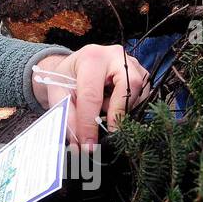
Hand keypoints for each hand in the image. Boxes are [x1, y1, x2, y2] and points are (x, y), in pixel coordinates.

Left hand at [32, 45, 149, 147]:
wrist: (75, 67)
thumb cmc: (66, 79)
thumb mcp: (58, 94)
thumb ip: (68, 117)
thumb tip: (79, 145)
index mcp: (91, 58)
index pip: (92, 95)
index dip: (90, 124)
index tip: (88, 146)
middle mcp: (116, 56)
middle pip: (129, 85)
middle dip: (119, 113)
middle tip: (110, 134)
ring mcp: (132, 63)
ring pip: (139, 92)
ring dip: (126, 111)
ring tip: (108, 116)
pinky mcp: (142, 73)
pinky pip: (144, 95)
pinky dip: (131, 108)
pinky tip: (116, 110)